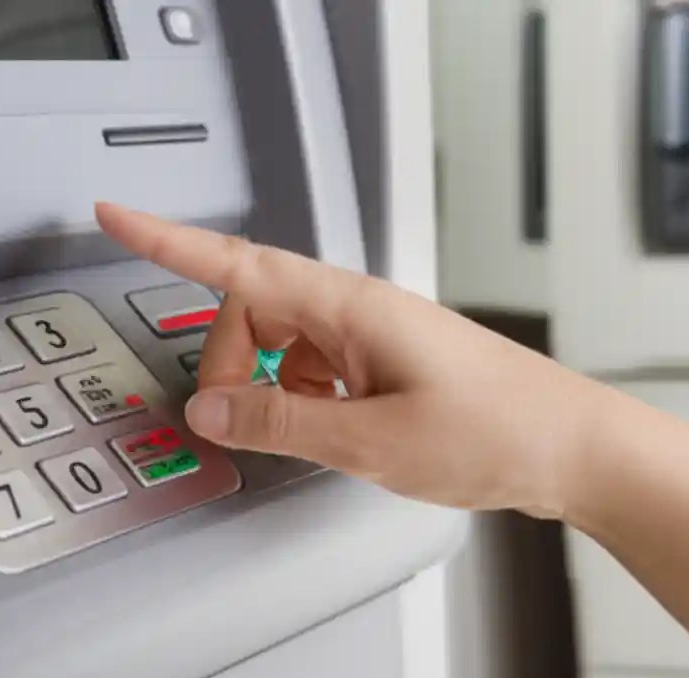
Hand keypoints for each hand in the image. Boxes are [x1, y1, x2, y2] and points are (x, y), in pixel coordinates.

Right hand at [96, 203, 608, 515]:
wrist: (572, 448)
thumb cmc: (497, 431)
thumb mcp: (371, 439)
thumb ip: (281, 423)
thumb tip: (210, 409)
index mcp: (349, 306)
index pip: (238, 265)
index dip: (168, 243)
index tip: (116, 219)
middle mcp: (358, 309)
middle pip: (253, 310)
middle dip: (229, 361)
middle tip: (231, 418)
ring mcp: (374, 334)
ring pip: (283, 342)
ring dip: (268, 385)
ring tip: (298, 433)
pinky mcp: (387, 361)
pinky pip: (315, 366)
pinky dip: (301, 397)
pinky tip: (330, 431)